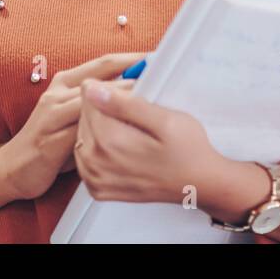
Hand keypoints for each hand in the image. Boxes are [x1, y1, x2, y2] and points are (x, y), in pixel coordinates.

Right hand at [0, 53, 144, 201]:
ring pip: (94, 101)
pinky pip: (83, 131)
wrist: (13, 167)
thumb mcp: (75, 116)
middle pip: (103, 77)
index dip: (133, 58)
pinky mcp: (51, 140)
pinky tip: (126, 130)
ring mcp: (52, 115)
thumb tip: (138, 94)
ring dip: (123, 98)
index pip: (105, 62)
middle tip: (161, 72)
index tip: (157, 56)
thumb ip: (100, 103)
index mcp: (65, 82)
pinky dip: (106, 127)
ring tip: (151, 96)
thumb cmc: (51, 141)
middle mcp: (58, 93)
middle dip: (134, 75)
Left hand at [73, 77, 221, 205]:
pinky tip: (114, 145)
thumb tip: (92, 91)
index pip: (88, 100)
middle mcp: (97, 163)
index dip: (105, 89)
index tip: (126, 92)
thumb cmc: (188, 151)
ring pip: (80, 137)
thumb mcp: (164, 119)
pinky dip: (93, 149)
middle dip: (101, 108)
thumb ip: (126, 104)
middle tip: (131, 111)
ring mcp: (96, 179)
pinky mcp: (99, 189)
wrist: (199, 183)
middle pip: (82, 118)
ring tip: (126, 128)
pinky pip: (82, 160)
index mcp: (110, 141)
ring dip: (96, 127)